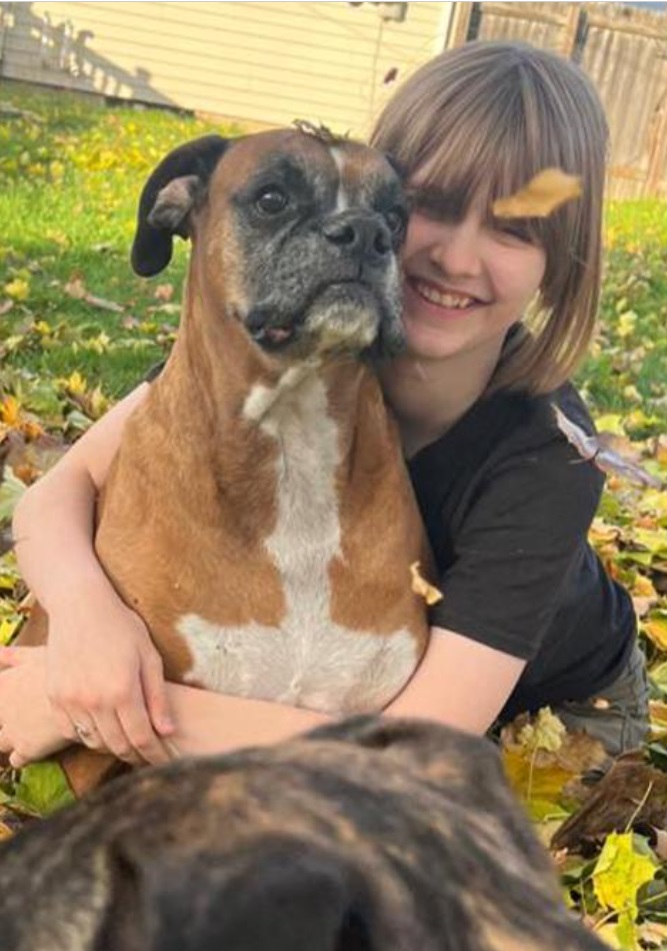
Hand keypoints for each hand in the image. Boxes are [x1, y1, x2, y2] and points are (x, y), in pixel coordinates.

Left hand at [0, 645, 70, 767]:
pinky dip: (24, 756)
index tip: (17, 699)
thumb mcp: (37, 654)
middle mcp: (2, 708)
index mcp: (2, 684)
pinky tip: (41, 746)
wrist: (90, 687)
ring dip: (12, 739)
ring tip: (33, 731)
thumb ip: (12, 655)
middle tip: (28, 714)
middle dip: (7, 719)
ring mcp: (12, 730)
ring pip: (1, 742)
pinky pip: (16, 760)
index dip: (5, 698)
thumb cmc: (66, 664)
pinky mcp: (28, 749)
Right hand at [2, 587, 174, 765]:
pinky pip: (72, 732)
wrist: (79, 607)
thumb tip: (167, 731)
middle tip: (146, 755)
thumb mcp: (149, 656)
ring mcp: (71, 701)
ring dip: (112, 745)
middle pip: (117, 745)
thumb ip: (158, 696)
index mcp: (122, 690)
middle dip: (135, 754)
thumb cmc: (121, 627)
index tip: (163, 762)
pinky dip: (88, 736)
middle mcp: (94, 701)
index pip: (141, 738)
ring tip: (126, 740)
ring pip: (94, 742)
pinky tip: (100, 727)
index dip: (154, 755)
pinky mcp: (55, 698)